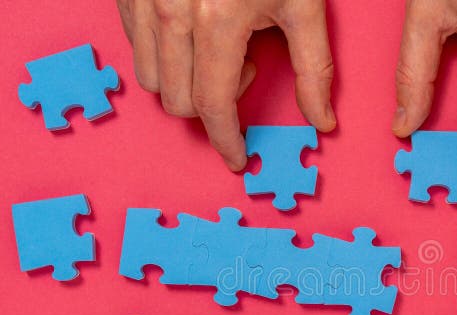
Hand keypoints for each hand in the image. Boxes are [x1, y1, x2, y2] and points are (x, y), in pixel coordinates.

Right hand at [117, 0, 335, 169]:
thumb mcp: (303, 5)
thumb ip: (313, 69)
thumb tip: (321, 122)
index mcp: (217, 22)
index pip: (213, 107)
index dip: (227, 141)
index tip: (239, 158)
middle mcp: (170, 14)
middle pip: (178, 101)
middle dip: (214, 104)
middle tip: (244, 67)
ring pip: (151, 79)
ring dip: (187, 81)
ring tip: (220, 44)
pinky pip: (135, 46)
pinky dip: (164, 55)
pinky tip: (194, 29)